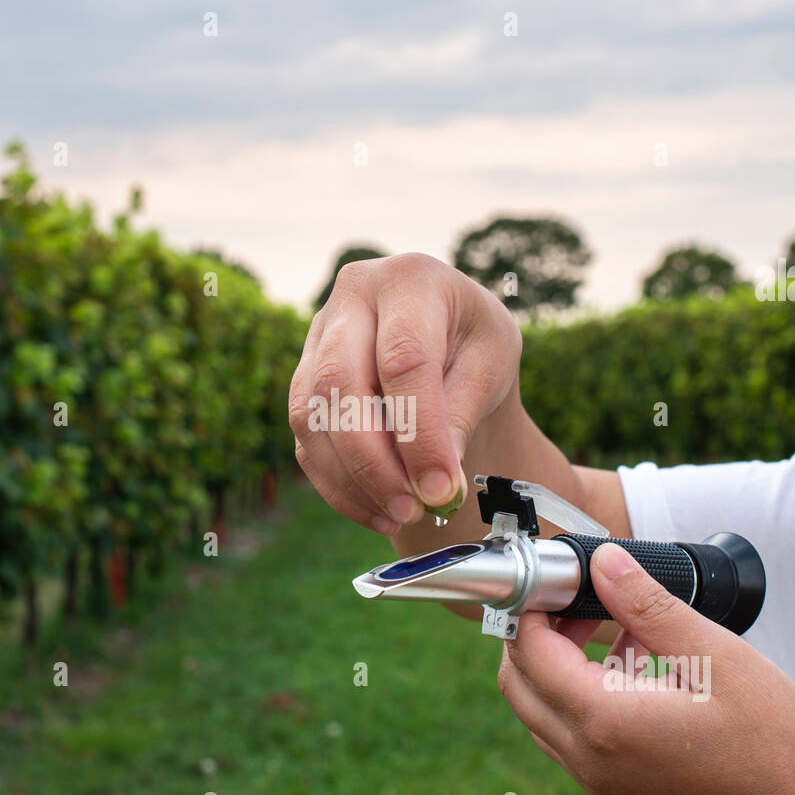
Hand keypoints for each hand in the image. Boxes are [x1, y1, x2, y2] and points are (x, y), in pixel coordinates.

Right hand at [288, 253, 521, 534]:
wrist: (446, 334)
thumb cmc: (473, 341)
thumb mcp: (491, 361)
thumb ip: (463, 412)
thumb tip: (435, 481)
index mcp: (408, 280)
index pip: (403, 359)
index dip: (419, 431)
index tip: (440, 487)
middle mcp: (351, 299)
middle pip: (339, 383)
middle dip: (373, 460)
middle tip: (412, 508)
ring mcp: (317, 337)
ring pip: (311, 416)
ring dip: (352, 478)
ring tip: (401, 514)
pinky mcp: (303, 379)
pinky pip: (306, 440)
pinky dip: (339, 485)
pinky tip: (378, 510)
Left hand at [497, 542, 794, 794]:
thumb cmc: (777, 747)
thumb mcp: (717, 657)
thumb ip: (649, 606)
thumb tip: (604, 563)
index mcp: (607, 722)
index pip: (530, 653)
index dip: (534, 607)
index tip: (557, 579)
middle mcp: (590, 760)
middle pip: (519, 685)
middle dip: (534, 635)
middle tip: (577, 601)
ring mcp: (599, 782)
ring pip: (540, 713)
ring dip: (557, 666)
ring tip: (616, 630)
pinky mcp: (616, 791)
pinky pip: (570, 739)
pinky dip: (580, 698)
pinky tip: (634, 669)